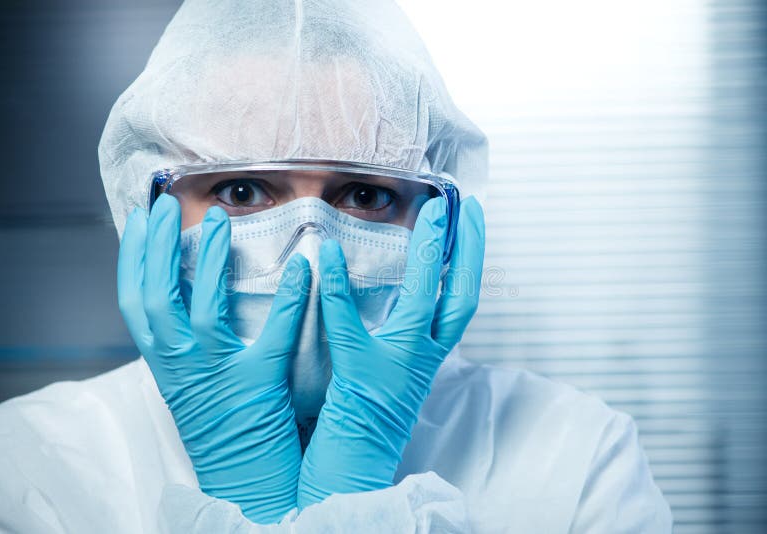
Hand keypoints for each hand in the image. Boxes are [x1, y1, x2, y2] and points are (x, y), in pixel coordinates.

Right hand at [117, 196, 309, 523]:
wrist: (242, 476)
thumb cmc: (218, 422)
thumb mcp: (186, 378)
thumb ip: (182, 338)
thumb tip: (186, 288)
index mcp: (162, 361)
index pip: (134, 300)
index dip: (131, 257)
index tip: (137, 219)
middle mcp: (180, 364)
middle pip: (158, 296)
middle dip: (158, 246)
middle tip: (168, 205)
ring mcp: (216, 374)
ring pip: (204, 309)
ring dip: (209, 261)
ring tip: (219, 221)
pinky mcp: (258, 385)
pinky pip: (275, 335)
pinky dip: (289, 299)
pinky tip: (300, 267)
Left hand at [297, 196, 484, 507]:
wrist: (354, 463)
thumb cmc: (371, 410)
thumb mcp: (398, 367)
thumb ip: (404, 331)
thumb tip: (403, 290)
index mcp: (432, 354)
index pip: (463, 299)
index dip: (472, 258)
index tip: (472, 218)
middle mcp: (424, 357)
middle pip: (460, 296)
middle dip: (465, 249)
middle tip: (458, 205)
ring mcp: (398, 365)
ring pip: (423, 304)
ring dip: (427, 256)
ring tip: (425, 216)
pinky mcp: (361, 375)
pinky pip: (349, 326)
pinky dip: (339, 288)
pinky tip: (330, 254)